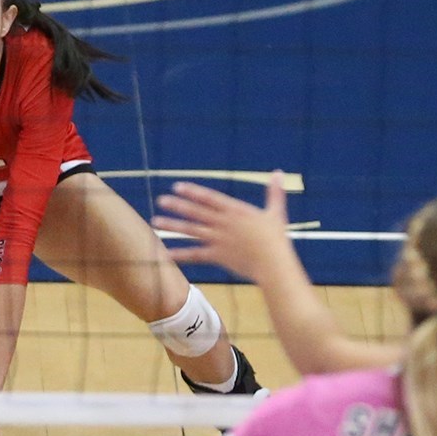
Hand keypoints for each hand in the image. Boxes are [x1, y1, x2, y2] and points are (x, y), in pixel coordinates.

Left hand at [152, 173, 291, 279]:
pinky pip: (195, 254)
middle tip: (161, 200)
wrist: (273, 262)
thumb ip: (274, 192)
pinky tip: (165, 253)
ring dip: (173, 226)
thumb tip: (280, 172)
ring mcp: (218, 239)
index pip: (209, 197)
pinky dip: (180, 254)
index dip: (193, 191)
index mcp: (235, 210)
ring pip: (191, 230)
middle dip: (177, 205)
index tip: (177, 186)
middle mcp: (223, 223)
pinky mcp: (217, 255)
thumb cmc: (276, 238)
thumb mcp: (276, 212)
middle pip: (196, 211)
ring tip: (156, 222)